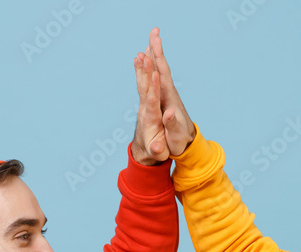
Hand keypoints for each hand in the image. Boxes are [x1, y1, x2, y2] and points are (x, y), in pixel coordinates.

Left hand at [130, 43, 168, 164]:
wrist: (145, 150)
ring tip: (143, 49)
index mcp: (150, 119)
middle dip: (146, 71)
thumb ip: (157, 150)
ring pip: (143, 82)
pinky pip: (144, 82)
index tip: (155, 75)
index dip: (153, 88)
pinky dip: (143, 69)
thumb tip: (156, 147)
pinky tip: (142, 56)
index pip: (151, 101)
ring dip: (143, 66)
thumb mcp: (158, 153)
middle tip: (145, 54)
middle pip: (145, 87)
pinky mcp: (146, 101)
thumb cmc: (155, 151)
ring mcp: (144, 104)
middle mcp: (145, 108)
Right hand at [145, 27, 194, 156]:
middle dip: (158, 49)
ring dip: (155, 54)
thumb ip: (172, 124)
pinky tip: (149, 57)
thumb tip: (170, 112)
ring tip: (150, 38)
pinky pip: (157, 76)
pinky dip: (153, 65)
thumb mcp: (175, 136)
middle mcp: (169, 92)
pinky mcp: (164, 96)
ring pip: (160, 69)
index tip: (153, 46)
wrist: (186, 143)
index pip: (164, 76)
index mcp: (170, 99)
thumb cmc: (180, 141)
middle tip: (154, 31)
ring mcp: (167, 93)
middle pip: (163, 67)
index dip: (158, 61)